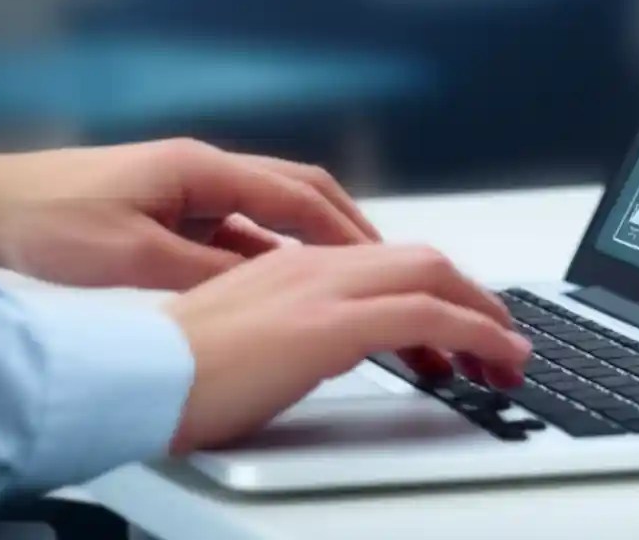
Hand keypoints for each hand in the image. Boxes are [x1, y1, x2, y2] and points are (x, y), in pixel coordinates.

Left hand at [0, 138, 378, 289]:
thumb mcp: (132, 257)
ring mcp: (190, 188)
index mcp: (201, 169)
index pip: (297, 196)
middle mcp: (203, 170)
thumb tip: (263, 288)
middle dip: (343, 224)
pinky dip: (269, 249)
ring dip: (308, 238)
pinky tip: (279, 278)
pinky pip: (239, 226)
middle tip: (378, 260)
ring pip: (271, 208)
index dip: (343, 229)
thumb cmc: (45, 218)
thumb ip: (205, 272)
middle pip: (297, 190)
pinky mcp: (174, 208)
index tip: (377, 258)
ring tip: (341, 274)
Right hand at [164, 243, 530, 452]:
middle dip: (473, 297)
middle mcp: (316, 263)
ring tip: (506, 354)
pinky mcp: (329, 325)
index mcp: (296, 261)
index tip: (459, 327)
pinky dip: (472, 332)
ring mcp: (324, 289)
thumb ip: (303, 326)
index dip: (438, 288)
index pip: (390, 260)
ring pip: (433, 277)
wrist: (132, 378)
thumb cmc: (178, 369)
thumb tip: (344, 344)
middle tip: (497, 338)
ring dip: (482, 316)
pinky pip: (426, 316)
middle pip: (424, 260)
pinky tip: (489, 355)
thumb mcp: (256, 333)